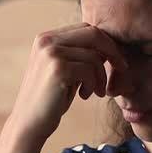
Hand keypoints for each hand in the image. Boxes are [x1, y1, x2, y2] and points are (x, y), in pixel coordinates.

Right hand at [9, 23, 127, 139]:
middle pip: (93, 34)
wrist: (29, 124)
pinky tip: (84, 96)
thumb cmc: (51, 99)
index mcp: (46, 38)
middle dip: (113, 51)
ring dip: (101, 76)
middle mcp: (46, 40)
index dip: (106, 43)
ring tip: (95, 91)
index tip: (116, 60)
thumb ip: (80, 55)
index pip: (86, 29)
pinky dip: (93, 84)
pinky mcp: (58, 68)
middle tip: (122, 68)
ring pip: (94, 56)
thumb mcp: (65, 71)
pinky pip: (90, 70)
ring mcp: (51, 53)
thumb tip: (108, 45)